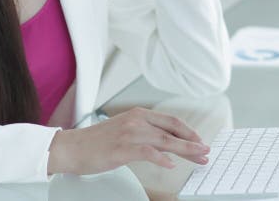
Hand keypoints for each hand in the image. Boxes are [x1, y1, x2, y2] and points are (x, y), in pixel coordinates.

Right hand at [46, 107, 210, 174]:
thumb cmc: (96, 141)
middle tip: (205, 151)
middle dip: (192, 142)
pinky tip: (170, 165)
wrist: (72, 147)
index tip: (200, 141)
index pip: (170, 121)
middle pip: (172, 130)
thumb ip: (143, 131)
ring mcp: (129, 133)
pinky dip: (161, 158)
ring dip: (184, 150)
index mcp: (138, 114)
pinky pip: (147, 152)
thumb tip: (165, 141)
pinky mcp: (122, 148)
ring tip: (197, 158)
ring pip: (164, 140)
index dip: (188, 131)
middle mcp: (136, 120)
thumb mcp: (124, 129)